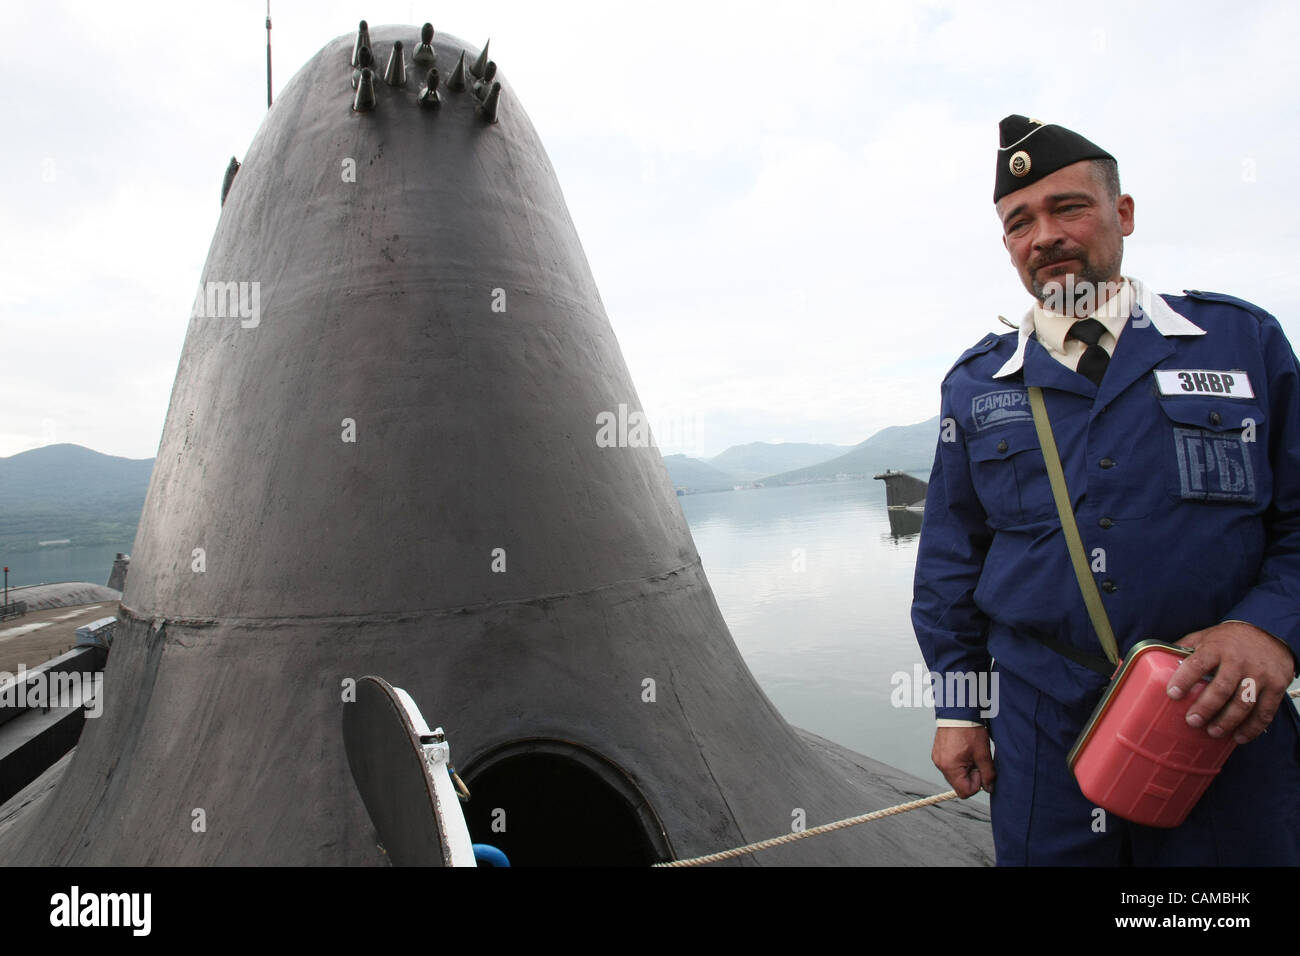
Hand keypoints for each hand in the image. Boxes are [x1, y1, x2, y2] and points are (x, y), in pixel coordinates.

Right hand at [932, 726, 994, 797]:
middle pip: (958, 784)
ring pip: (954, 775)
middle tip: (976, 759)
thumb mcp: (983, 754)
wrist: (958, 711)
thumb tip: (989, 788)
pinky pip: (949, 765)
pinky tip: (963, 749)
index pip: (964, 792)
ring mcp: (937, 758)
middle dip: (970, 775)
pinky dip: (958, 762)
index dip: (976, 784)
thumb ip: (988, 774)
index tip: (980, 769)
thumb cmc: (970, 730)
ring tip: (970, 753)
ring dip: (964, 768)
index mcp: (950, 767)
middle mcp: (940, 765)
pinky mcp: (937, 752)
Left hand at [1168, 622, 1297, 744]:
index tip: (1172, 694)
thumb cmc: (1231, 638)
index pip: (1198, 663)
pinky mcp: (1276, 686)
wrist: (1269, 631)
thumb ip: (1184, 647)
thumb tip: (1156, 660)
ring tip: (1212, 731)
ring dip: (1227, 721)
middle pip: (1222, 688)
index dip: (1184, 679)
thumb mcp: (1205, 636)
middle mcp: (1238, 661)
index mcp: (1216, 647)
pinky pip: (1264, 711)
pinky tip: (1239, 736)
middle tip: (1192, 721)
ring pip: (1243, 703)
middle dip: (1205, 707)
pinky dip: (1252, 727)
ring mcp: (1259, 674)